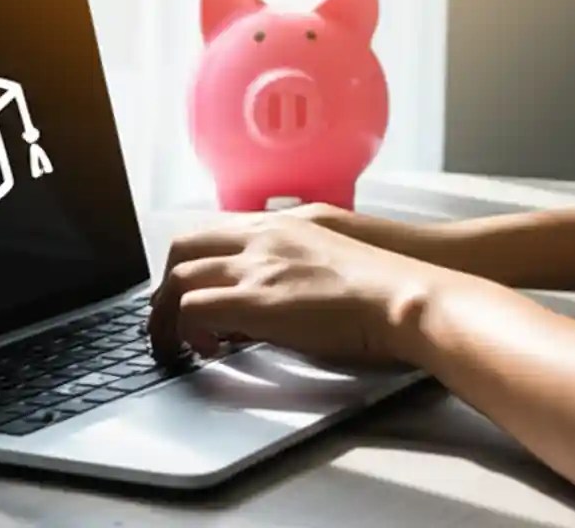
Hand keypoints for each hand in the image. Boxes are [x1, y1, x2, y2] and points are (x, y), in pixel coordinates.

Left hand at [147, 208, 434, 363]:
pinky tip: (203, 349)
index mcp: (281, 225)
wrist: (408, 294)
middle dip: (166, 286)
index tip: (187, 292)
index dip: (191, 264)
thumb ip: (292, 266)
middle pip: (183, 248)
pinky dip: (186, 330)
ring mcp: (256, 266)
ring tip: (173, 344)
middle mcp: (261, 237)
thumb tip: (266, 298)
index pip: (211, 232)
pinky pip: (195, 309)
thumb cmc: (385, 284)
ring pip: (180, 279)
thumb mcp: (330, 255)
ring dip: (166, 315)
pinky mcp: (256, 300)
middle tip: (167, 318)